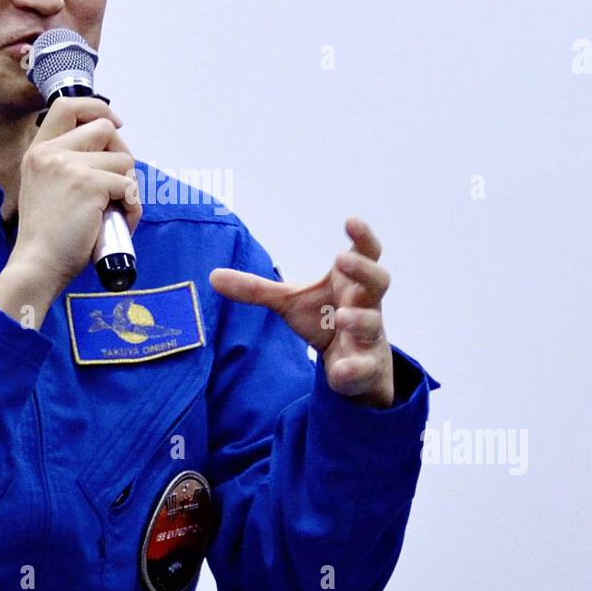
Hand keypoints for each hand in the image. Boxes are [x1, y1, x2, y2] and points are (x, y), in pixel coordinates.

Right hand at [2, 96, 141, 302]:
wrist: (37, 264)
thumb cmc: (47, 235)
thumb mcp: (45, 187)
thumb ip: (67, 164)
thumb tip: (112, 151)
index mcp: (38, 151)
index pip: (68, 106)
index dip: (97, 108)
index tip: (114, 123)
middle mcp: (51, 153)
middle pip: (105, 130)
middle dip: (122, 155)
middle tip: (119, 184)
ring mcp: (70, 166)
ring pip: (123, 160)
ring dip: (127, 187)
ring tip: (113, 211)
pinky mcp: (90, 184)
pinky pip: (129, 187)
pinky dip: (131, 208)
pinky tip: (117, 222)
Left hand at [209, 216, 395, 408]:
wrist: (351, 364)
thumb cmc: (324, 319)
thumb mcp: (289, 303)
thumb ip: (257, 290)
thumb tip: (213, 276)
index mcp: (349, 282)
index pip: (366, 253)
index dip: (362, 236)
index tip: (350, 220)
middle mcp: (366, 304)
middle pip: (378, 281)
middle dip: (363, 269)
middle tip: (341, 259)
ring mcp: (369, 335)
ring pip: (373, 323)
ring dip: (359, 318)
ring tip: (341, 316)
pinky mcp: (366, 366)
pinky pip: (366, 366)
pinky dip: (355, 368)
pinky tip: (340, 371)